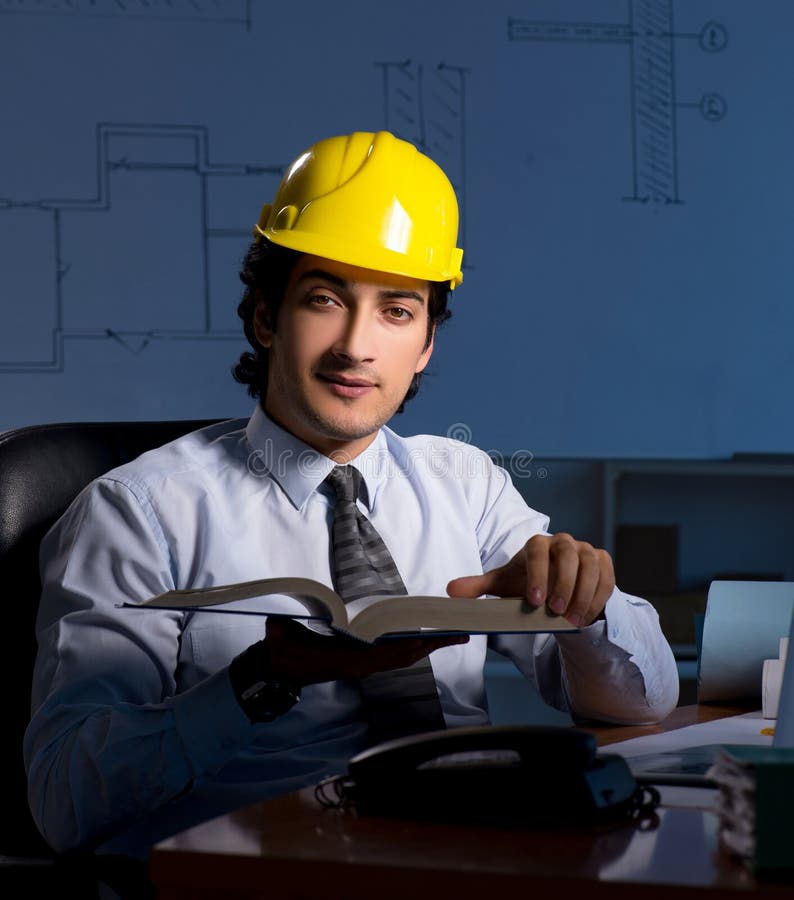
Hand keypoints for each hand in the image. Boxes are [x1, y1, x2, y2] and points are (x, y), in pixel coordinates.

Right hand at [264, 616, 468, 686]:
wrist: (276, 666)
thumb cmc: (281, 648)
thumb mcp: (282, 636)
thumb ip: (286, 631)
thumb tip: (283, 624)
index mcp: (346, 661)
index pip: (386, 654)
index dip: (413, 645)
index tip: (437, 636)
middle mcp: (359, 666)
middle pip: (404, 657)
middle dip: (432, 646)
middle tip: (460, 633)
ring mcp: (361, 666)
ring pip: (401, 658)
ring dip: (426, 647)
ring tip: (450, 635)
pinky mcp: (361, 663)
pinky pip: (392, 657)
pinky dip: (411, 648)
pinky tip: (422, 638)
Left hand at [446, 533, 614, 626]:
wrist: (558, 588)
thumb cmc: (529, 583)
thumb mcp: (504, 586)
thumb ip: (478, 587)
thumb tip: (450, 591)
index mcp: (537, 544)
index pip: (537, 551)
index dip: (537, 574)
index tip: (534, 602)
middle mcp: (563, 542)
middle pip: (568, 554)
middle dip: (563, 584)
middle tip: (555, 612)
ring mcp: (586, 551)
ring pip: (591, 564)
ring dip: (583, 593)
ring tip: (572, 620)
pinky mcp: (604, 562)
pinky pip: (606, 576)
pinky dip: (598, 597)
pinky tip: (586, 615)